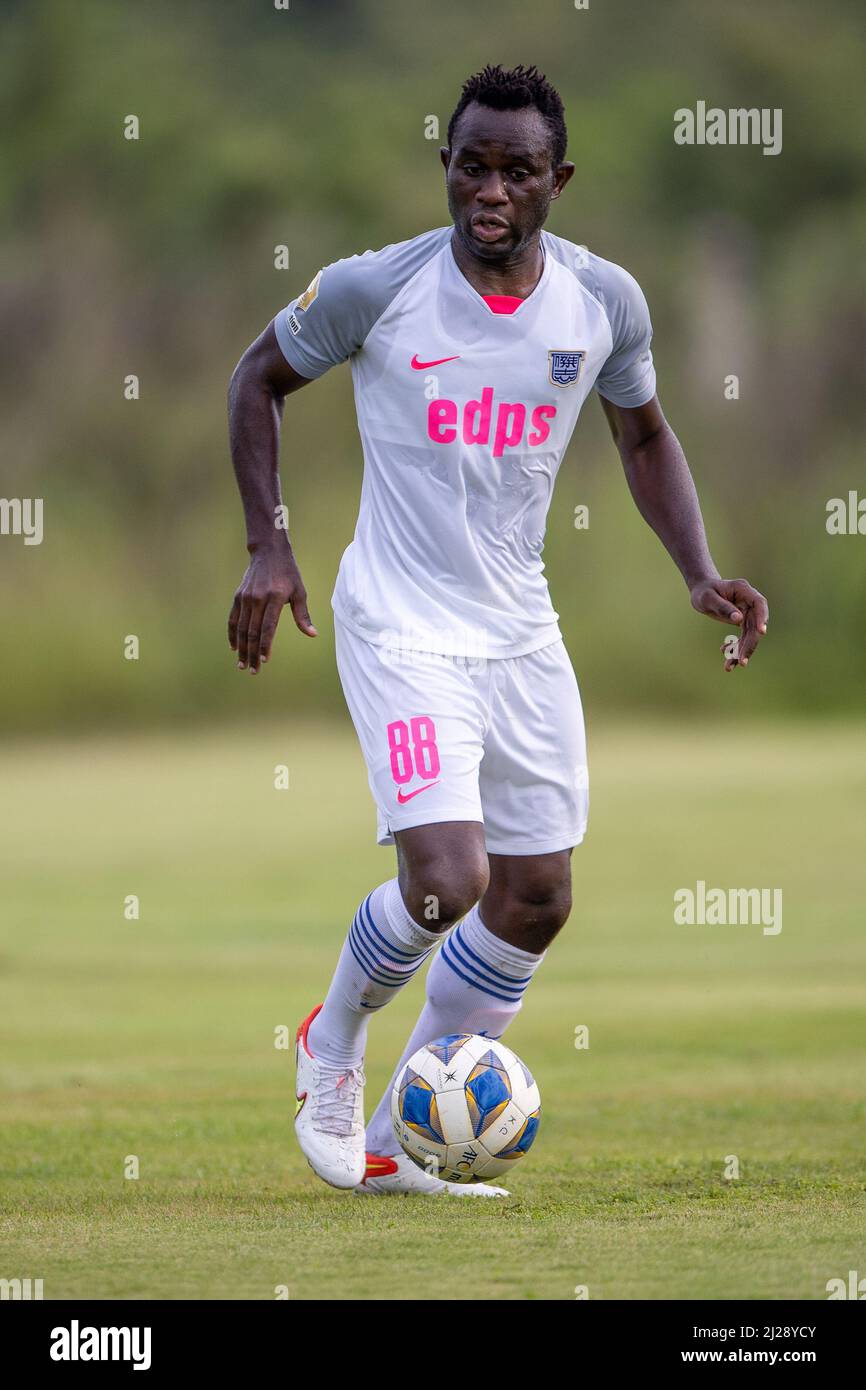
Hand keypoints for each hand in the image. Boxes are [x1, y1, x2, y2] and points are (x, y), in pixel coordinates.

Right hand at [228, 542, 316, 672]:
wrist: (268, 553)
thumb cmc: (288, 574)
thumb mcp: (300, 591)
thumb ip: (303, 615)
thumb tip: (312, 634)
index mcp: (275, 598)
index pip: (268, 627)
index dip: (266, 645)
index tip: (265, 660)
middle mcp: (258, 598)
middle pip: (253, 632)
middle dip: (253, 653)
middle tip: (253, 670)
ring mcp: (246, 598)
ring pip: (242, 629)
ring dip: (242, 648)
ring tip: (242, 665)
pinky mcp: (238, 597)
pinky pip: (233, 619)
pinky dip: (233, 635)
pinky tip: (234, 648)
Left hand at [689, 577, 768, 671]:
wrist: (701, 592)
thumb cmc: (703, 592)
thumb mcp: (708, 598)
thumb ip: (722, 607)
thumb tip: (739, 619)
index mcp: (743, 590)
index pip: (759, 603)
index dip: (762, 617)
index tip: (762, 632)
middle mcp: (748, 602)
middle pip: (755, 624)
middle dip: (749, 644)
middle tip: (741, 662)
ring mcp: (747, 612)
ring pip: (750, 634)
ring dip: (742, 651)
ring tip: (729, 666)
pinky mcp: (743, 621)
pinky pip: (743, 637)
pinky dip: (735, 647)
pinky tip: (724, 652)